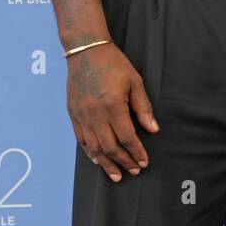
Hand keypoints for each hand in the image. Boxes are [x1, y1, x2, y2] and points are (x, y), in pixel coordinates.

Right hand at [66, 42, 158, 181]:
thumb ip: (143, 108)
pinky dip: (90, 153)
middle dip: (124, 161)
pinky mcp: (73, 114)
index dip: (136, 152)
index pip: (127, 137)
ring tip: (116, 175)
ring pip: (94, 148)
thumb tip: (153, 129)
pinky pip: (81, 140)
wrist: (85, 50)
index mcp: (113, 106)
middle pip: (110, 147)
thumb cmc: (113, 63)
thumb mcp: (135, 81)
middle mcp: (95, 114)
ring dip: (106, 164)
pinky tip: (98, 160)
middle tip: (134, 171)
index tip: (144, 162)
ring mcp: (82, 115)